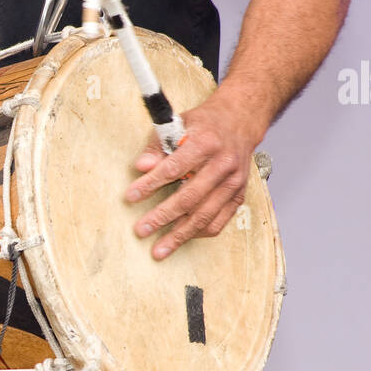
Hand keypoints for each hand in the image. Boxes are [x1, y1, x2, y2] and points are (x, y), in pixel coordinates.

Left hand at [125, 88, 265, 258]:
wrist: (239, 122)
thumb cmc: (204, 125)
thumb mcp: (178, 124)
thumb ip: (158, 146)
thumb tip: (141, 167)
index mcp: (206, 142)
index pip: (175, 168)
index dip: (151, 184)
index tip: (131, 196)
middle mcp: (223, 164)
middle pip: (190, 198)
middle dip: (162, 216)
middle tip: (141, 230)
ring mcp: (234, 182)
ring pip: (204, 216)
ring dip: (179, 235)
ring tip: (159, 249)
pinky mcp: (238, 195)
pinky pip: (218, 222)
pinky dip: (198, 233)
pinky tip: (180, 238)